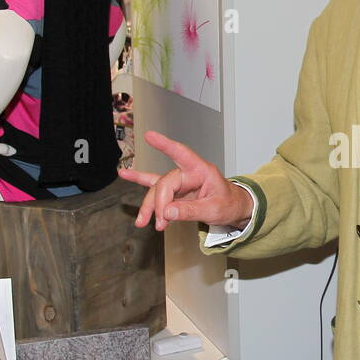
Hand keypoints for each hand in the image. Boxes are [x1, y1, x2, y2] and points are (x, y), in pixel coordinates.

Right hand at [119, 131, 254, 230]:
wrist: (233, 210)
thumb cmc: (229, 204)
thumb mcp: (214, 210)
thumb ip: (190, 211)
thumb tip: (167, 213)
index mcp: (202, 171)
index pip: (182, 154)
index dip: (166, 145)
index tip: (150, 136)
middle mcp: (188, 173)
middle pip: (165, 183)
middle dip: (160, 204)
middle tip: (160, 222)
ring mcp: (180, 183)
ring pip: (157, 190)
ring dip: (150, 206)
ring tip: (143, 221)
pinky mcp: (175, 192)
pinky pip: (154, 186)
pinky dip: (140, 182)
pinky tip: (125, 174)